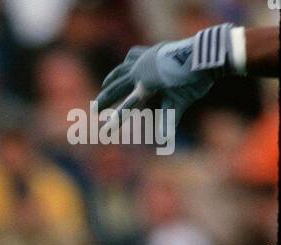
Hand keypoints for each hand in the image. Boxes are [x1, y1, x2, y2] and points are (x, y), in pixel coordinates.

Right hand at [97, 34, 218, 122]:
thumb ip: (168, 121)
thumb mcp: (179, 103)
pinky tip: (127, 63)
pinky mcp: (152, 51)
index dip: (115, 120)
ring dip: (111, 80)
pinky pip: (134, 56)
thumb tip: (165, 141)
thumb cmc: (191, 81)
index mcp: (144, 85)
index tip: (104, 131)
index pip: (126, 107)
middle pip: (116, 88)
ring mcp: (144, 59)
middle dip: (105, 100)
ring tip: (104, 86)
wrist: (202, 53)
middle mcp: (140, 71)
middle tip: (94, 111)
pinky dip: (128, 61)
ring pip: (121, 70)